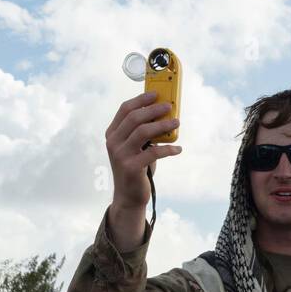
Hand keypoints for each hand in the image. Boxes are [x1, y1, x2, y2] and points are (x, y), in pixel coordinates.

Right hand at [104, 91, 181, 209]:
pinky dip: (168, 150)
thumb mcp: (134, 148)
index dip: (141, 100)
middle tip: (169, 107)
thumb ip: (142, 132)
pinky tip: (178, 150)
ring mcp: (121, 155)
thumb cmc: (135, 168)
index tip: (156, 94)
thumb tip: (163, 115)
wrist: (128, 197)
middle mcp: (113, 143)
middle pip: (134, 118)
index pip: (125, 109)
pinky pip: (154, 152)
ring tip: (176, 122)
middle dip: (154, 110)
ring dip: (162, 125)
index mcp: (112, 134)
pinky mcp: (132, 167)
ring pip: (143, 132)